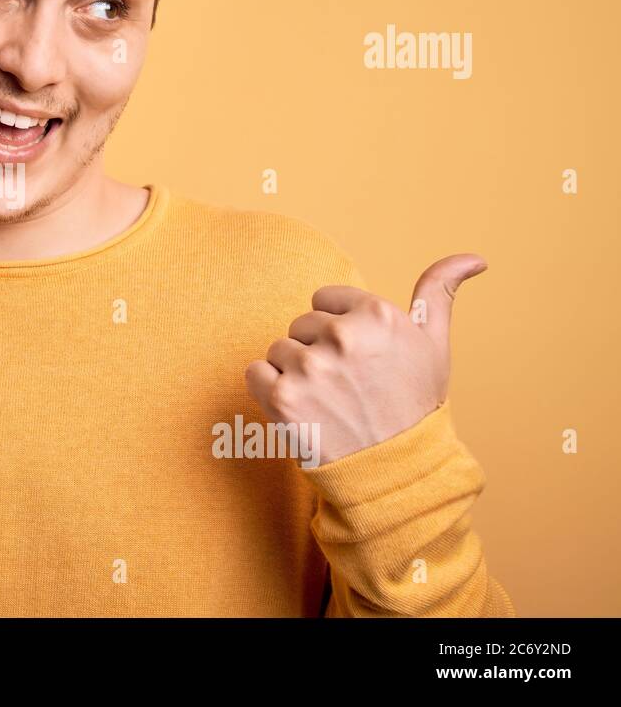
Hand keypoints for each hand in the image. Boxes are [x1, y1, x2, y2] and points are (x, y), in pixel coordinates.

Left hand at [244, 253, 487, 465]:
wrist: (396, 472)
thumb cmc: (414, 404)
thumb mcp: (434, 345)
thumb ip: (439, 293)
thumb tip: (475, 258)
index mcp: (377, 314)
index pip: (324, 299)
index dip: (338, 329)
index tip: (358, 358)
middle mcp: (342, 336)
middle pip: (301, 324)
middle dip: (317, 350)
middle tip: (346, 385)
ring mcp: (310, 367)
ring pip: (279, 349)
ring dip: (294, 372)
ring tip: (327, 400)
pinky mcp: (282, 397)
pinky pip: (255, 372)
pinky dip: (268, 389)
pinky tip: (300, 407)